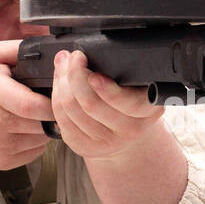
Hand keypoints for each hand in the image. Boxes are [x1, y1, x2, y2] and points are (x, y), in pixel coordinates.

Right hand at [0, 39, 53, 171]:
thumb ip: (18, 49)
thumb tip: (51, 51)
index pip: (32, 105)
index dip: (51, 102)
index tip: (57, 95)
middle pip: (42, 122)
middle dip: (51, 113)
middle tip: (47, 103)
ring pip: (43, 138)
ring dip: (44, 127)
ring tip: (29, 115)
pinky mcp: (3, 162)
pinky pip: (36, 152)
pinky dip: (36, 141)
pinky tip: (20, 129)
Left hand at [50, 49, 165, 161]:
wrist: (126, 130)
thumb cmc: (129, 97)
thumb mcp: (136, 81)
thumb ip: (117, 67)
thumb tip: (74, 56)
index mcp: (148, 110)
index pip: (126, 102)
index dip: (105, 88)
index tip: (92, 69)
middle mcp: (130, 130)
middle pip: (90, 104)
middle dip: (74, 75)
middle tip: (72, 58)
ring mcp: (107, 142)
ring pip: (72, 111)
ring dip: (61, 84)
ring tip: (63, 68)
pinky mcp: (87, 147)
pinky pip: (63, 122)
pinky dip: (56, 101)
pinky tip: (60, 88)